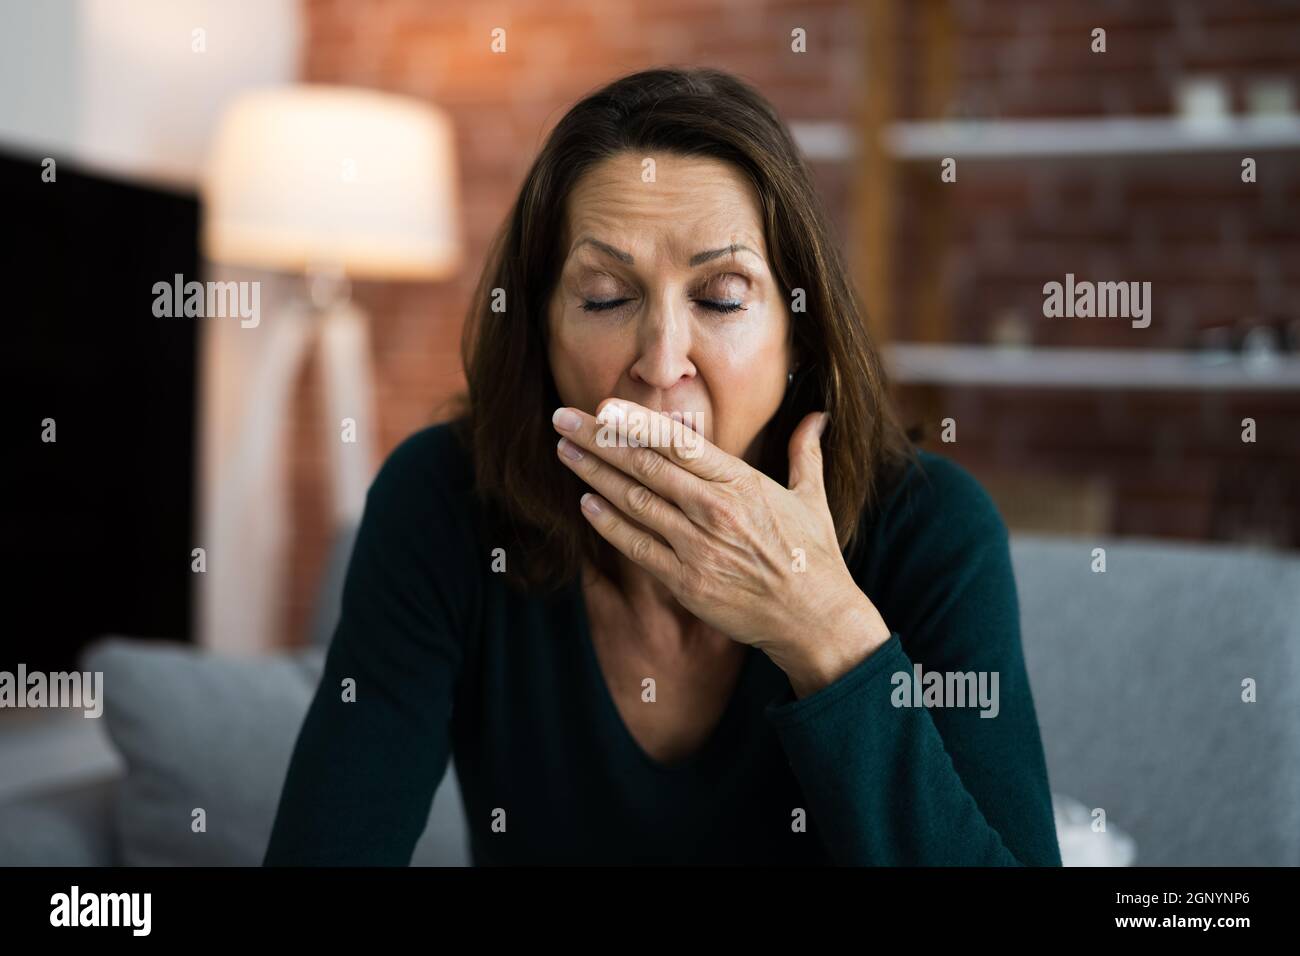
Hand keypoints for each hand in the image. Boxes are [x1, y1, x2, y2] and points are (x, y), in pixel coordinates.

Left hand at [551, 400, 891, 693]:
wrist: (815, 619)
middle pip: (645, 466)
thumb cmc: (813, 557)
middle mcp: (715, 510)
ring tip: (565, 452)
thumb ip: (805, 452)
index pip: (679, 443)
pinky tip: (585, 503)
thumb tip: (817, 417)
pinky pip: (637, 547)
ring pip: (634, 502)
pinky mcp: (687, 581)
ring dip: (594, 475)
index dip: (637, 423)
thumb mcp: (813, 497)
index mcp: (742, 483)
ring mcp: (698, 547)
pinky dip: (609, 525)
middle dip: (599, 440)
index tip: (602, 407)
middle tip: (562, 420)